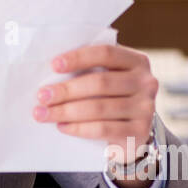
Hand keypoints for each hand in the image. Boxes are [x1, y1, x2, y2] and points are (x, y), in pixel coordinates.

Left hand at [33, 43, 157, 187]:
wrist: (133, 133)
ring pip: (99, 108)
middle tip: (42, 96)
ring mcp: (145, 108)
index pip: (106, 53)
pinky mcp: (139, 132)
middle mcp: (146, 82)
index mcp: (137, 61)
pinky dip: (79, 128)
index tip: (53, 66)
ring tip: (44, 114)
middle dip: (66, 90)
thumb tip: (51, 72)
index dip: (78, 58)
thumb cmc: (111, 98)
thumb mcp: (108, 79)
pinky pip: (103, 129)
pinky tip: (62, 127)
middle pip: (100, 83)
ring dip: (66, 111)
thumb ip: (89, 70)